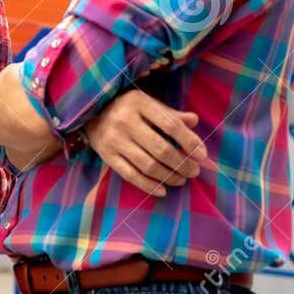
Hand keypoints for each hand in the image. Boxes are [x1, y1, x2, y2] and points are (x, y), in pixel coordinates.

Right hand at [86, 89, 208, 196]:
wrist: (90, 112)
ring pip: (148, 165)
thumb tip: (194, 121)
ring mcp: (114, 139)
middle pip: (161, 149)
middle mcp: (125, 121)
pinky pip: (131, 175)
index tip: (202, 155)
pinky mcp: (106, 155)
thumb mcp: (148, 103)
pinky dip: (149, 186)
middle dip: (182, 164)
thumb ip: (170, 114)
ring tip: (181, 180)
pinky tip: (163, 190)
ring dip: (169, 176)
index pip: (171, 125)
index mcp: (139, 103)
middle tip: (194, 171)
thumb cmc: (127, 107)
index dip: (190, 142)